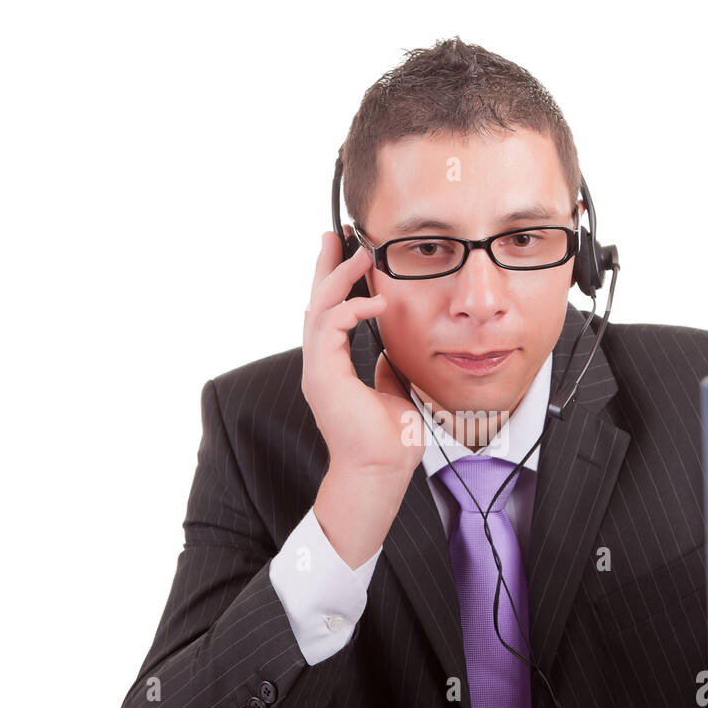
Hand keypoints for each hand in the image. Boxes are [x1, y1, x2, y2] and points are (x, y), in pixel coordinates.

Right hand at [302, 226, 424, 477]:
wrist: (381, 473)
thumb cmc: (388, 444)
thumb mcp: (392, 394)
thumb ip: (385, 370)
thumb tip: (390, 352)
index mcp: (332, 369)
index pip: (329, 316)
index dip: (336, 284)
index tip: (350, 256)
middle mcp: (320, 366)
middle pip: (315, 303)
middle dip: (325, 266)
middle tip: (335, 234)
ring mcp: (318, 371)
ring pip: (318, 309)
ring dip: (337, 278)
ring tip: (357, 252)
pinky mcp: (323, 376)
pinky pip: (331, 328)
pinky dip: (351, 309)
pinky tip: (376, 302)